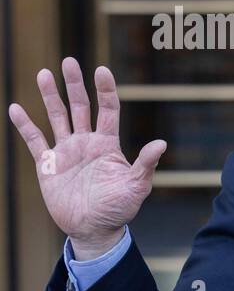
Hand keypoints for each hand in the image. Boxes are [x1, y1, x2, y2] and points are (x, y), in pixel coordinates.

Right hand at [8, 58, 165, 258]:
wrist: (93, 229)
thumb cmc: (119, 209)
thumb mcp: (136, 186)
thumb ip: (146, 164)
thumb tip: (161, 143)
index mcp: (108, 144)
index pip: (108, 110)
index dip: (105, 90)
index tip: (101, 70)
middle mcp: (86, 142)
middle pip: (80, 106)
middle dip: (74, 84)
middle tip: (69, 61)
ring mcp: (66, 151)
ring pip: (57, 116)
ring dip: (50, 96)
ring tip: (44, 73)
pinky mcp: (47, 164)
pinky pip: (34, 140)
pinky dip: (25, 125)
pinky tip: (16, 108)